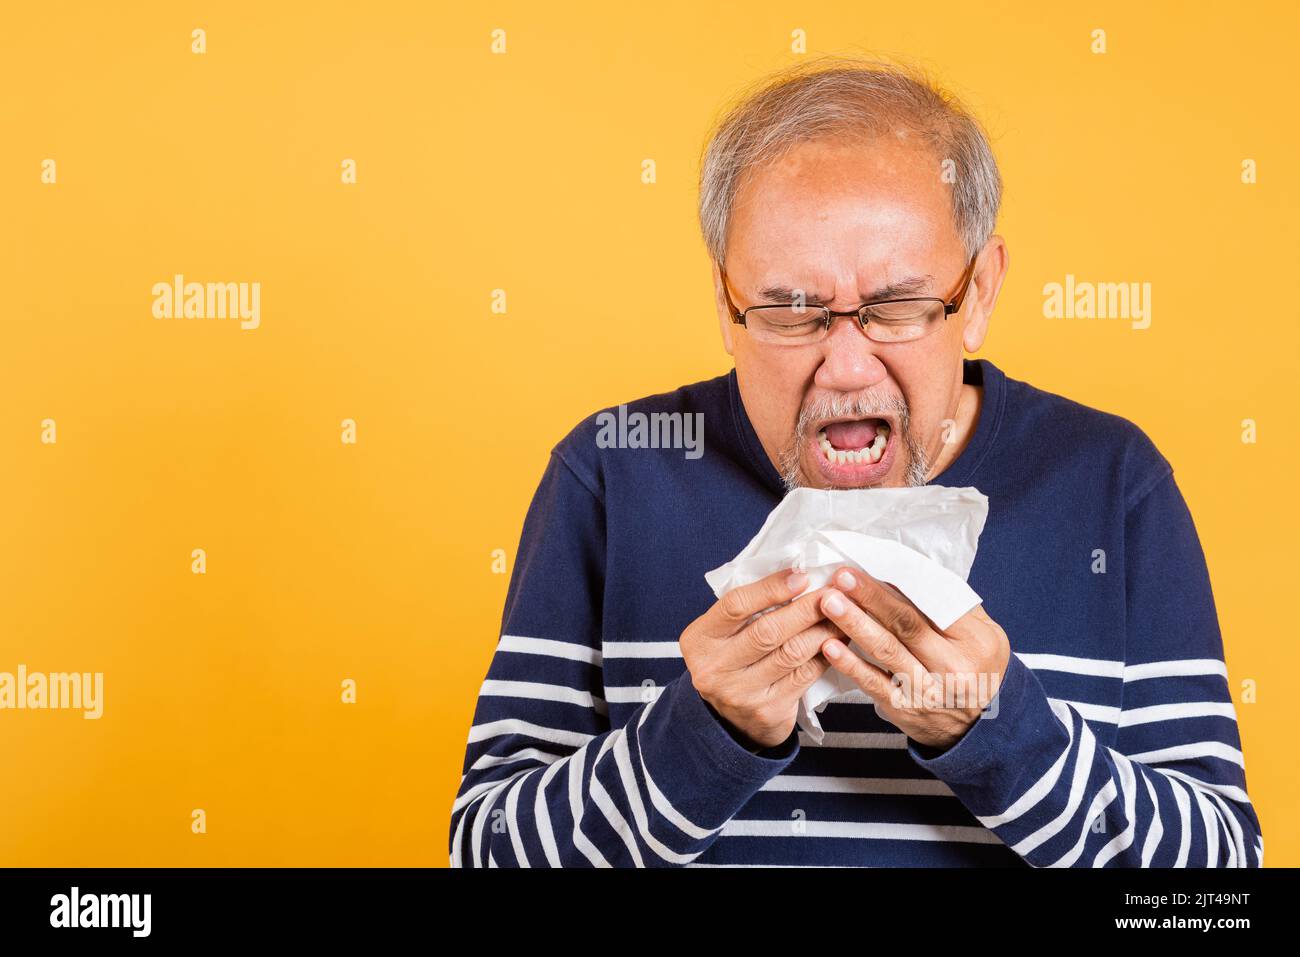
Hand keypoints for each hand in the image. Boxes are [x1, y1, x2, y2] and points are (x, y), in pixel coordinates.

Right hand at [680, 568, 841, 749]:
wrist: (730, 720)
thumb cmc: (732, 662)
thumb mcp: (723, 634)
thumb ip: (748, 608)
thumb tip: (796, 576)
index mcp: (699, 639)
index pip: (735, 605)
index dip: (770, 588)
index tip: (802, 576)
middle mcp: (714, 667)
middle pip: (767, 630)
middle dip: (806, 608)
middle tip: (834, 593)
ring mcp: (740, 692)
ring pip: (791, 653)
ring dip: (822, 630)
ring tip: (843, 614)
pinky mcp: (767, 711)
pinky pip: (804, 676)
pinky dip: (826, 654)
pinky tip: (838, 640)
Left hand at [815, 567, 1010, 750]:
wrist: (981, 726)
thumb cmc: (976, 666)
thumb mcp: (982, 633)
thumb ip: (950, 605)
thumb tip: (906, 571)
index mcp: (973, 641)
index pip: (933, 606)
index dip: (898, 586)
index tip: (869, 566)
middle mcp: (953, 667)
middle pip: (907, 625)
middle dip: (870, 598)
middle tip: (842, 578)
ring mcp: (928, 691)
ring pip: (886, 652)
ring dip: (854, 624)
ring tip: (829, 603)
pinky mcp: (904, 708)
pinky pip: (873, 684)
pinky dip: (850, 664)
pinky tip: (830, 647)